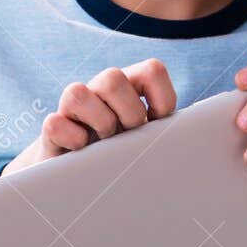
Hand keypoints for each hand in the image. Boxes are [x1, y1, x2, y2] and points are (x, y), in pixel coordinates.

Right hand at [3, 59, 175, 176]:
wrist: (84, 176)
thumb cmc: (128, 153)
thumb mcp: (151, 137)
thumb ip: (168, 128)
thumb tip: (195, 133)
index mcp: (132, 86)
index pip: (152, 70)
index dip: (162, 97)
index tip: (160, 122)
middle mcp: (101, 89)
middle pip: (113, 78)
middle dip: (128, 113)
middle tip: (130, 136)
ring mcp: (72, 107)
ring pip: (77, 92)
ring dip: (98, 123)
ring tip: (105, 144)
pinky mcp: (52, 130)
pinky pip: (54, 123)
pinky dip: (71, 139)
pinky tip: (82, 151)